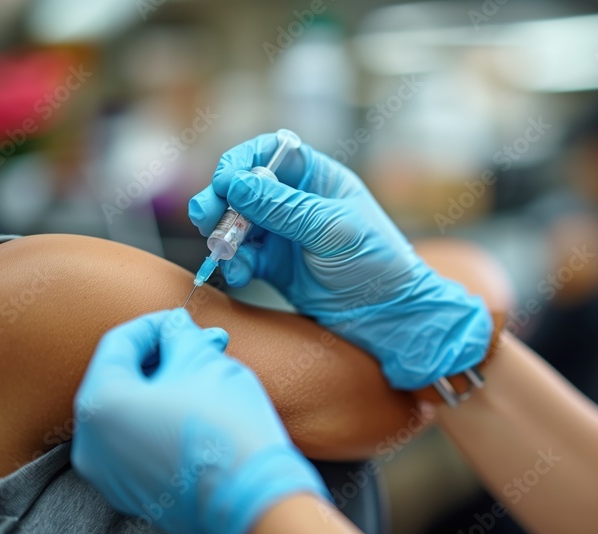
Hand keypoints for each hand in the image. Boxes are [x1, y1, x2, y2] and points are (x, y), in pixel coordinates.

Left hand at [72, 309, 326, 533]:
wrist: (253, 494)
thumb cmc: (227, 428)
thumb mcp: (203, 363)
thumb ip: (179, 336)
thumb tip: (173, 327)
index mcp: (102, 403)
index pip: (119, 344)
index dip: (154, 324)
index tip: (180, 320)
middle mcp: (92, 443)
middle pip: (120, 380)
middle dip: (161, 358)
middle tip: (198, 345)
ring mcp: (109, 473)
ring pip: (128, 414)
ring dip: (160, 389)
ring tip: (202, 377)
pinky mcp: (132, 493)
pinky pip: (137, 445)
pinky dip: (158, 423)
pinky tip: (194, 412)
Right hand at [188, 132, 491, 388]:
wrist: (389, 317)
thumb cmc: (377, 263)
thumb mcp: (332, 230)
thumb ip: (283, 207)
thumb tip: (235, 184)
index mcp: (318, 178)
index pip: (270, 152)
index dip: (241, 161)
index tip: (225, 182)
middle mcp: (298, 201)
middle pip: (243, 187)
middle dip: (221, 201)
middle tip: (208, 220)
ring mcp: (284, 234)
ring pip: (237, 223)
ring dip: (223, 235)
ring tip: (224, 252)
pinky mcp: (276, 267)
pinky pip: (243, 257)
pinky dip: (234, 264)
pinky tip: (240, 274)